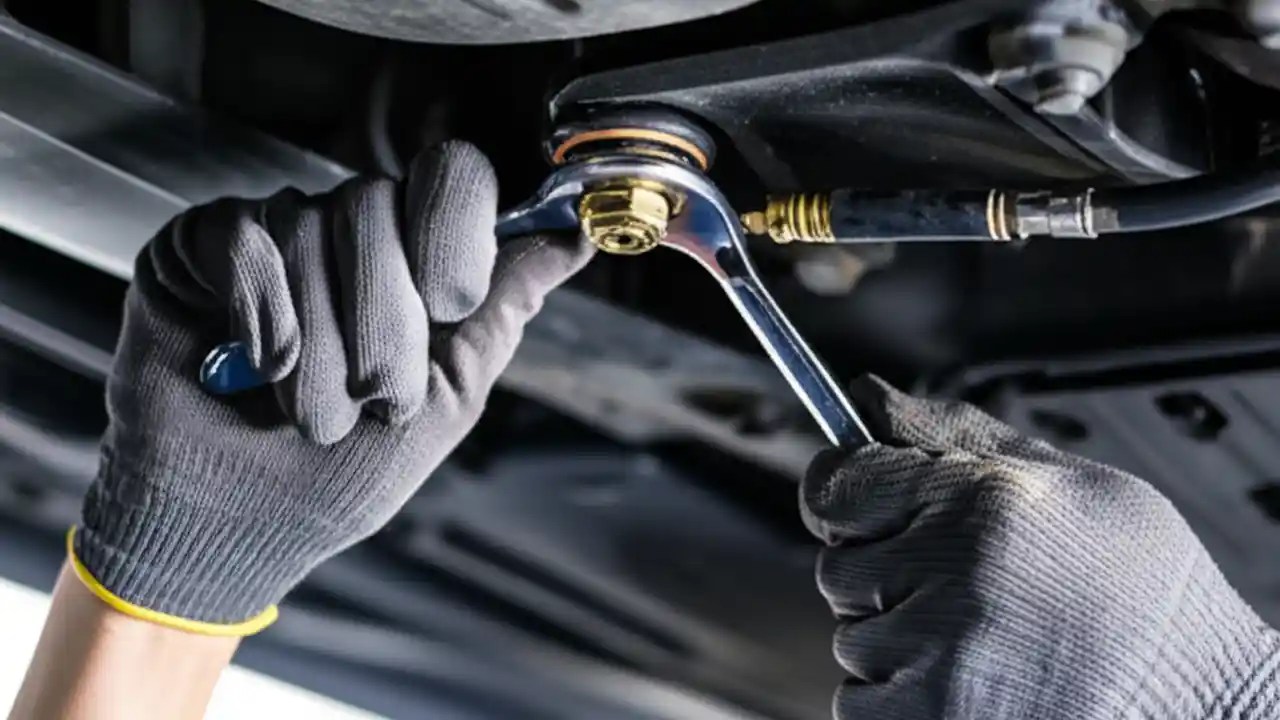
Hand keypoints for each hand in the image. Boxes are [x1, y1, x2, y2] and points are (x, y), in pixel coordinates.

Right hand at [74, 141, 592, 628]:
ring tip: (308, 408)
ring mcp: (271, 232)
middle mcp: (344, 233)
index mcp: (412, 258)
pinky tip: (258, 366)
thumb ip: (502, 309)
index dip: (455, 234)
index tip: (450, 304)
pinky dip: (261, 313)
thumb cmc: (343, 473)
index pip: (451, 176)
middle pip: (378, 201)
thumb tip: (573, 238)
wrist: (242, 526)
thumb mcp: (449, 396)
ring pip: (310, 226)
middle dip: (384, 322)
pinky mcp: (196, 248)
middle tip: (376, 397)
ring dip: (321, 345)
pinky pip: (244, 238)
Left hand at [802, 377, 1279, 719]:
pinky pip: (857, 701)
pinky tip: (968, 684)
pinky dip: (896, 696)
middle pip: (838, 563)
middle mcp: (952, 577)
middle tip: (958, 583)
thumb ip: (957, 437)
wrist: (1203, 706)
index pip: (835, 484)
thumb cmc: (1149, 596)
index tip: (856, 503)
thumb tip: (869, 397)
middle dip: (884, 570)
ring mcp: (937, 660)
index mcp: (982, 502)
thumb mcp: (1075, 484)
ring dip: (895, 638)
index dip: (842, 490)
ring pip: (852, 636)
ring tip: (981, 640)